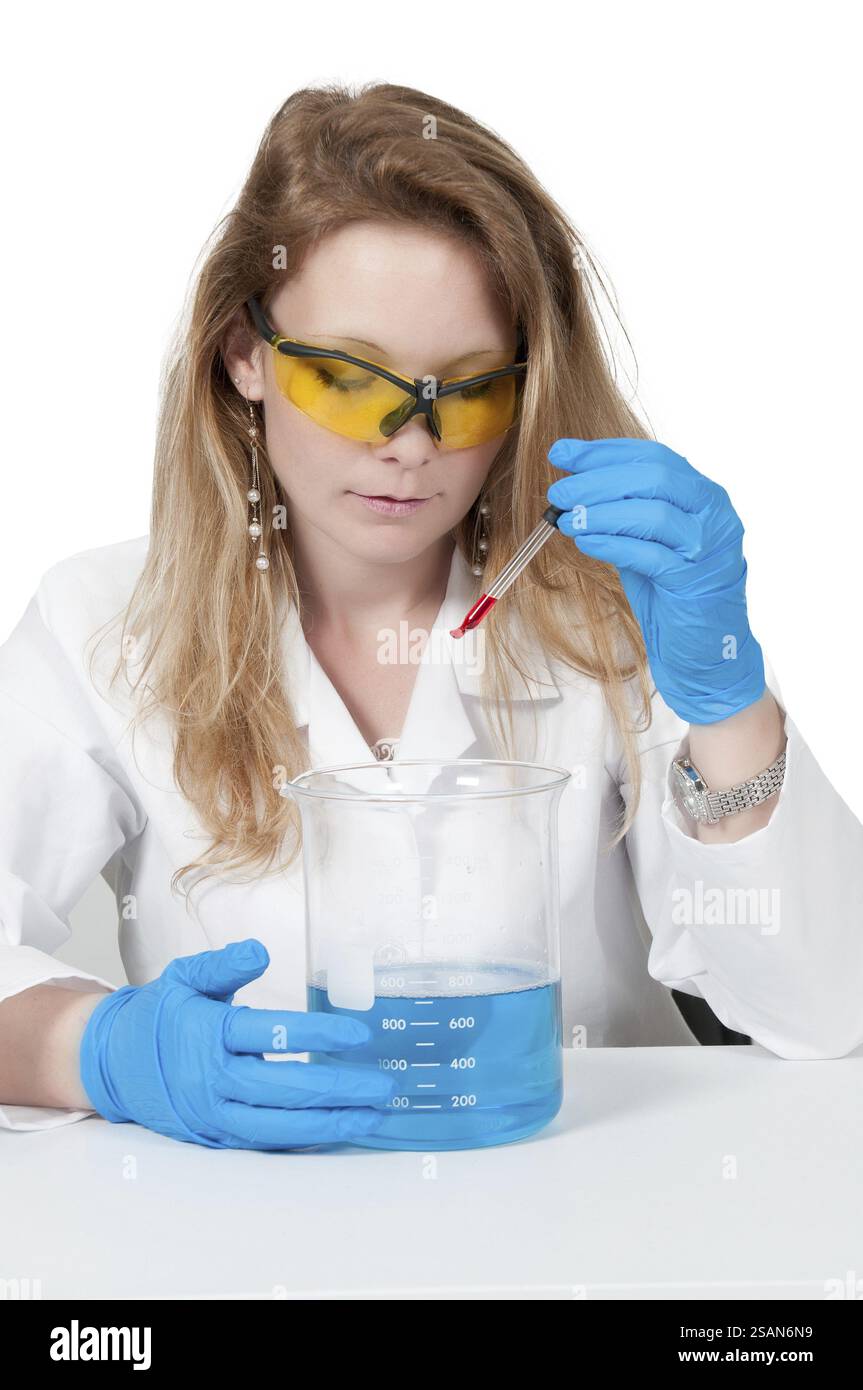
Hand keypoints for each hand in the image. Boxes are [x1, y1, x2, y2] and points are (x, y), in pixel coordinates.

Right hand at [78, 939, 395, 1149]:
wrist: (111, 1063)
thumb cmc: (158, 1016)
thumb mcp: (185, 977)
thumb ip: (225, 965)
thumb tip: (261, 952)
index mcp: (207, 1033)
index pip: (272, 1033)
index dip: (319, 1034)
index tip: (358, 1035)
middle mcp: (211, 1080)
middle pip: (284, 1090)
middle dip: (339, 1089)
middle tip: (382, 1086)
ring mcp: (213, 1115)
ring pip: (279, 1127)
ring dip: (330, 1124)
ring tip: (371, 1117)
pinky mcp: (215, 1136)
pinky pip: (265, 1143)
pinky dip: (304, 1139)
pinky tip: (337, 1130)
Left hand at [546, 437, 765, 723]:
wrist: (704, 648)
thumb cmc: (671, 591)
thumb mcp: (645, 540)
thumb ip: (619, 510)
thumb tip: (571, 481)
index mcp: (702, 494)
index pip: (653, 456)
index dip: (604, 452)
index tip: (561, 452)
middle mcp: (714, 512)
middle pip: (654, 477)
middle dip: (598, 480)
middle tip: (559, 490)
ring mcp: (710, 547)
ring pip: (654, 514)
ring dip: (602, 512)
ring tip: (567, 518)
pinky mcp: (696, 582)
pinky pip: (651, 556)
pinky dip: (613, 545)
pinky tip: (586, 543)